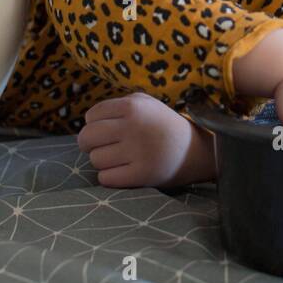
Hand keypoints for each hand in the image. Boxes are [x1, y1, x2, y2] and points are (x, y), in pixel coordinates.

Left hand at [77, 92, 216, 187]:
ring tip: (119, 158)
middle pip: (87, 137)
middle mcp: (133, 126)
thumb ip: (116, 106)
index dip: (94, 125)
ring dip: (103, 161)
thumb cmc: (162, 125)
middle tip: (101, 147)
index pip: (91, 116)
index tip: (106, 131)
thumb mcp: (145, 103)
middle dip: (89, 144)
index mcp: (132, 106)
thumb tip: (87, 121)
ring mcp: (138, 151)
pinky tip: (123, 171)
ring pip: (95, 159)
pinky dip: (110, 177)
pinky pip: (105, 178)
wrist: (196, 150)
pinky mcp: (142, 174)